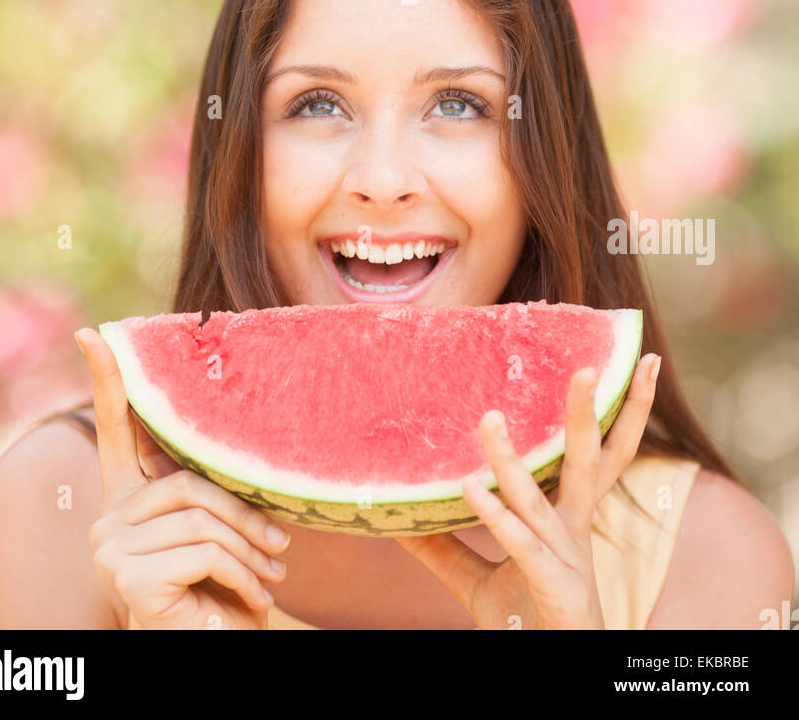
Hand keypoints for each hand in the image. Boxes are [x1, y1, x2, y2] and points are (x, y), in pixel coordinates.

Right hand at [75, 327, 290, 629]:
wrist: (216, 651)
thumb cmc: (223, 589)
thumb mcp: (221, 527)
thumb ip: (211, 484)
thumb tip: (236, 429)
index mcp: (129, 497)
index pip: (116, 429)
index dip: (109, 379)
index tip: (94, 332)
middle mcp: (108, 518)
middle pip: (189, 482)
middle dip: (244, 514)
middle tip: (282, 545)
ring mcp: (109, 548)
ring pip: (200, 516)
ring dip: (249, 550)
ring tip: (271, 575)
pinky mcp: (126, 576)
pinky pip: (203, 550)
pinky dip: (240, 573)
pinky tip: (250, 599)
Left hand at [396, 352, 660, 630]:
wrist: (555, 671)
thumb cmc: (527, 621)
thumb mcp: (479, 580)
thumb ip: (444, 547)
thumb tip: (396, 516)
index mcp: (568, 519)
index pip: (601, 454)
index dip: (624, 410)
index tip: (637, 361)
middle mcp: (574, 531)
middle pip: (589, 462)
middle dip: (589, 414)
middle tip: (587, 365)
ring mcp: (567, 560)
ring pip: (540, 500)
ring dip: (513, 460)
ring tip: (488, 417)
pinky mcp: (554, 590)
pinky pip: (523, 546)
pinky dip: (498, 517)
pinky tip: (472, 487)